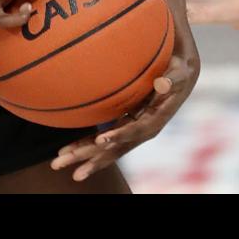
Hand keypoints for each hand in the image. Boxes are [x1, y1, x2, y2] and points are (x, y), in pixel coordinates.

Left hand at [49, 49, 200, 181]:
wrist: (179, 77)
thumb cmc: (178, 71)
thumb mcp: (179, 73)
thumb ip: (172, 79)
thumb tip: (162, 84)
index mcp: (156, 120)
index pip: (136, 131)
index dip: (120, 136)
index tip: (103, 139)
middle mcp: (143, 131)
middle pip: (115, 148)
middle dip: (91, 157)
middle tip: (68, 167)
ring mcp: (132, 131)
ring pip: (106, 148)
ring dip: (83, 156)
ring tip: (58, 163)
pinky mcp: (125, 127)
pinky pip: (104, 141)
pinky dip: (86, 146)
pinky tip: (67, 151)